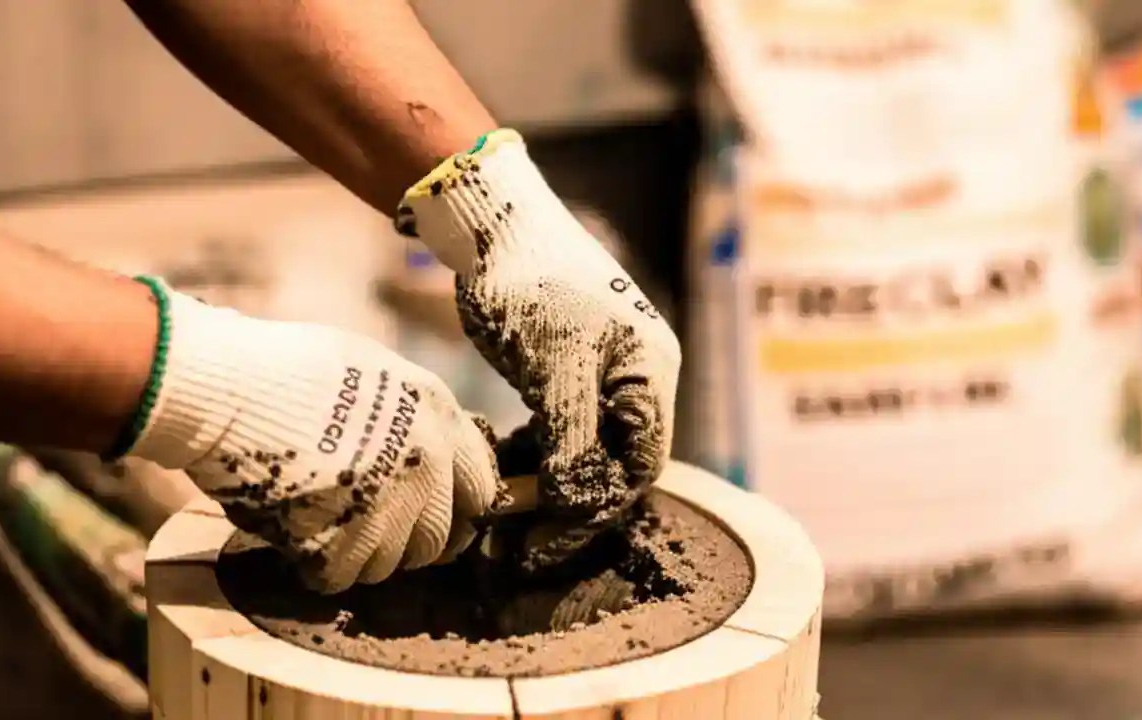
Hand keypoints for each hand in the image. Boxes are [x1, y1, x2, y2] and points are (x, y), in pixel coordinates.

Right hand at [127, 289, 497, 592]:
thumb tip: (431, 445)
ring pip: (388, 564)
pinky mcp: (340, 544)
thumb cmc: (289, 366)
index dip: (456, 509)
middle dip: (406, 541)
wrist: (227, 387)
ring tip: (322, 520)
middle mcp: (425, 465)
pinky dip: (316, 566)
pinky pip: (339, 578)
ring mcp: (385, 509)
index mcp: (438, 416)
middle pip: (437, 540)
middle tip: (368, 529)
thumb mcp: (374, 369)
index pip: (481, 489)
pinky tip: (295, 533)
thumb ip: (413, 414)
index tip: (435, 516)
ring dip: (358, 554)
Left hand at [395, 130, 680, 567]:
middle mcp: (635, 378)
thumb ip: (572, 436)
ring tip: (505, 517)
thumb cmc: (531, 286)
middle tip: (522, 543)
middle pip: (616, 462)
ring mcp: (602, 374)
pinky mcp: (566, 372)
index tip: (548, 539)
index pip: (641, 462)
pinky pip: (562, 430)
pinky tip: (506, 475)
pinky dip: (537, 456)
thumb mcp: (554, 368)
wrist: (493, 223)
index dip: (599, 506)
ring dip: (550, 485)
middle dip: (572, 505)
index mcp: (649, 373)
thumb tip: (574, 501)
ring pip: (587, 450)